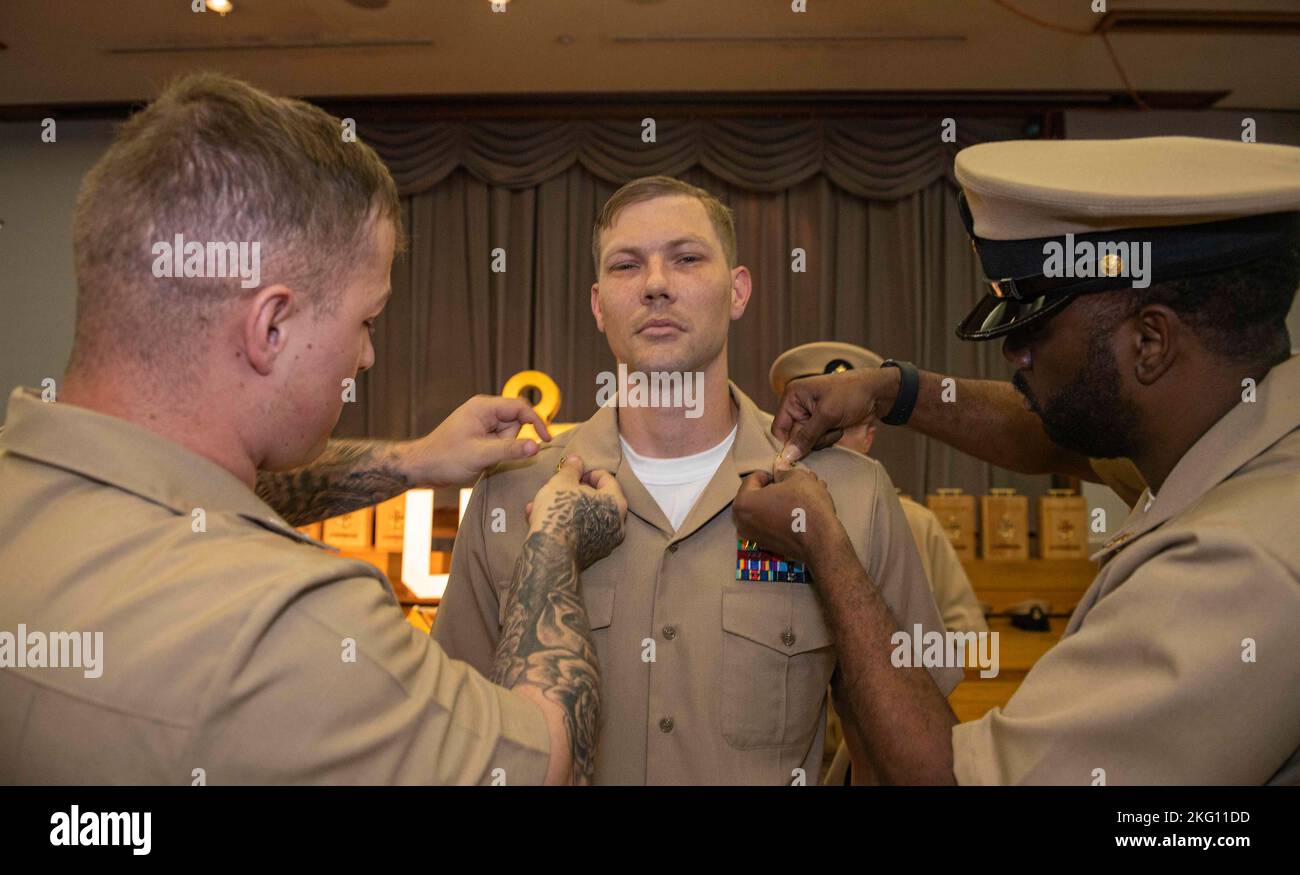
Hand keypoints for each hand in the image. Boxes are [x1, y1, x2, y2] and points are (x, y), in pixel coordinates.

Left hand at [403, 395, 553, 487]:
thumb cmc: (445, 458)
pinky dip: (496, 453)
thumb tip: (536, 447)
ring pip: (508, 435)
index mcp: (483, 407)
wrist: (422, 467)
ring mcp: (482, 423)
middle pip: (515, 423)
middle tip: (490, 454)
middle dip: (510, 442)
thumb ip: (510, 450)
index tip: (546, 440)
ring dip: (502, 450)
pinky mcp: (480, 435)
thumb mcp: (481, 455)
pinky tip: (480, 460)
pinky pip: (499, 443)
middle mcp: (484, 411)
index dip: (536, 422)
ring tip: (481, 458)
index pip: (520, 408)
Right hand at [526, 455, 627, 569]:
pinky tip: (541, 521)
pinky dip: (565, 526)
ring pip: (585, 518)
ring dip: (565, 509)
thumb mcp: (561, 482)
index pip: (606, 478)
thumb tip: (576, 460)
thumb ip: (571, 469)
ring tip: (541, 505)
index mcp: (616, 502)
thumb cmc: (559, 512)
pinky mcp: (591, 556)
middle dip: (574, 493)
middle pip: (597, 500)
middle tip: (557, 488)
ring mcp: (606, 543)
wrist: (550, 555)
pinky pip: (579, 534)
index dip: (588, 472)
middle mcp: (617, 524)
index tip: (572, 472)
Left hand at [732, 466, 843, 565]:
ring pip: (767, 510)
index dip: (771, 473)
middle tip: (795, 484)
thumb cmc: (804, 505)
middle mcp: (742, 522)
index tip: (786, 475)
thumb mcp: (797, 478)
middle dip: (777, 488)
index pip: (753, 479)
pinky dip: (783, 516)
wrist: (820, 541)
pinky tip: (801, 510)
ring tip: (802, 495)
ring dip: (782, 501)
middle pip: (758, 496)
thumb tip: (779, 467)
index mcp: (743, 502)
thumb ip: (783, 471)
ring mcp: (755, 536)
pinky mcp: (769, 546)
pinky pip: (773, 524)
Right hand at [770, 368, 899, 467]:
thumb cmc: (851, 394)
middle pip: (794, 438)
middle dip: (812, 439)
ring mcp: (811, 417)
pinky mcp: (822, 425)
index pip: (779, 428)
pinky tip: (840, 429)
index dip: (788, 443)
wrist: (878, 393)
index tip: (801, 453)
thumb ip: (806, 437)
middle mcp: (798, 407)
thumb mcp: (827, 414)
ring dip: (823, 440)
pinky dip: (829, 439)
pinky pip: (819, 441)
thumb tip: (787, 456)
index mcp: (793, 397)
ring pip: (807, 442)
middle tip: (829, 429)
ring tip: (837, 426)